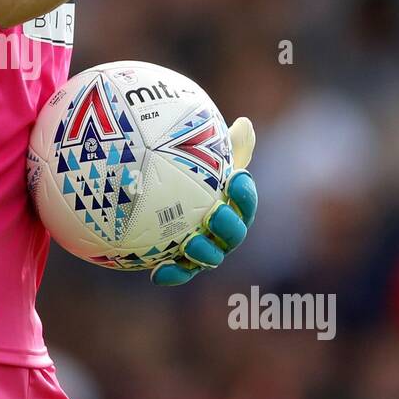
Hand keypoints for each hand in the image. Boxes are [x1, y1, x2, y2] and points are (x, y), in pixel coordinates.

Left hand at [151, 116, 258, 286]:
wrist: (153, 195)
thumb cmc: (182, 170)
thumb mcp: (200, 154)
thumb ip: (221, 143)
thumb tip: (244, 124)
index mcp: (232, 205)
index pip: (245, 201)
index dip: (244, 193)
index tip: (235, 177)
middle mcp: (223, 231)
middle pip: (234, 234)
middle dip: (228, 226)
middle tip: (213, 213)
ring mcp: (204, 249)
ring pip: (211, 257)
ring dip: (204, 253)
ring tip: (190, 243)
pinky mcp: (180, 263)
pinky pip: (180, 272)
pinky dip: (172, 274)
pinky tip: (156, 273)